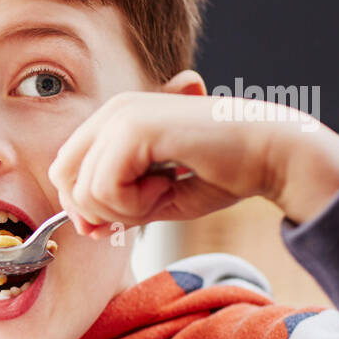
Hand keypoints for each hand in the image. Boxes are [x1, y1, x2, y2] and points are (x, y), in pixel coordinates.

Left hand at [46, 92, 338, 235]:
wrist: (274, 153)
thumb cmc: (223, 173)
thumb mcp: (157, 196)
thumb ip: (116, 207)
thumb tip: (84, 227)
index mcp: (114, 120)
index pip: (65, 171)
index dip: (82, 206)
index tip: (121, 222)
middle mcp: (112, 111)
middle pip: (65, 180)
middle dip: (101, 211)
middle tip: (148, 206)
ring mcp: (121, 115)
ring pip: (85, 190)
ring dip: (127, 209)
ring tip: (167, 189)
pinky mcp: (134, 128)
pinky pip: (106, 188)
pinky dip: (137, 204)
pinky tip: (171, 184)